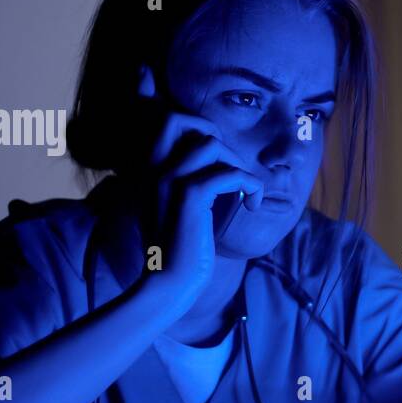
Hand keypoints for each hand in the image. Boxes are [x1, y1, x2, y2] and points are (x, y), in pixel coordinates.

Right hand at [139, 111, 264, 311]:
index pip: (161, 120)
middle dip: (214, 135)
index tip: (216, 148)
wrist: (169, 284)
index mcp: (148, 170)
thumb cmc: (181, 251)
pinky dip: (252, 186)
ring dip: (239, 163)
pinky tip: (253, 206)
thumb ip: (188, 183)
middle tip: (230, 167)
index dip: (192, 122)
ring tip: (246, 190)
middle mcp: (152, 169)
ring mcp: (168, 180)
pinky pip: (230, 173)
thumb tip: (220, 166)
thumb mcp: (178, 209)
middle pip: (179, 118)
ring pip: (211, 143)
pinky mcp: (189, 196)